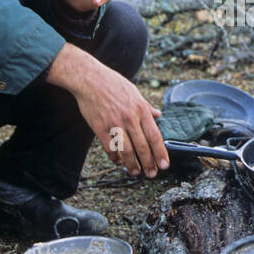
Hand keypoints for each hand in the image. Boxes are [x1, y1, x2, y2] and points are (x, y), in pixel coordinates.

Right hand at [47, 45, 168, 176]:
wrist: (89, 79)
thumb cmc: (112, 83)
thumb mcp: (134, 91)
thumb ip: (147, 106)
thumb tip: (158, 115)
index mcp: (140, 109)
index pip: (155, 136)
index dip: (160, 153)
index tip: (164, 165)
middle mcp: (129, 118)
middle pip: (142, 147)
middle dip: (149, 163)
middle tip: (152, 174)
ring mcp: (114, 124)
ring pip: (126, 151)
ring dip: (132, 164)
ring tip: (136, 172)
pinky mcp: (99, 128)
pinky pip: (109, 147)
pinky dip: (114, 157)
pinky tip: (118, 161)